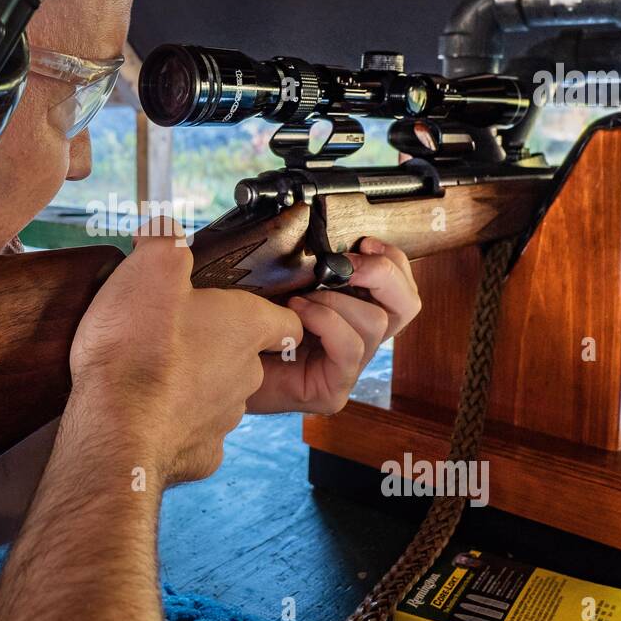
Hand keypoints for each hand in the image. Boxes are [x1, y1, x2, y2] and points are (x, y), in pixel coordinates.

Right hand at [65, 217, 302, 487]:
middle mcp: (246, 374)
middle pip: (248, 357)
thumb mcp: (148, 268)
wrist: (115, 426)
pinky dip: (176, 423)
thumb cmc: (136, 346)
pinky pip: (194, 434)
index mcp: (245, 327)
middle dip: (219, 347)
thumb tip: (165, 229)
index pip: (288, 321)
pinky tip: (147, 411)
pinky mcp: (201, 453)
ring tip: (153, 372)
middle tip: (176, 335)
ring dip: (196, 384)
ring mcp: (226, 419)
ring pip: (220, 396)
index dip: (270, 312)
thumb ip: (164, 241)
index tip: (241, 308)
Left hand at [246, 238, 420, 415]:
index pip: (401, 289)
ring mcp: (347, 370)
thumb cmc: (244, 319)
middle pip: (407, 305)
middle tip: (345, 264)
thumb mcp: (285, 279)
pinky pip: (349, 347)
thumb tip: (332, 229)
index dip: (393, 261)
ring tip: (299, 298)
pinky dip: (324, 320)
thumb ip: (314, 263)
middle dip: (381, 274)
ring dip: (336, 299)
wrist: (213, 361)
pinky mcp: (331, 391)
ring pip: (375, 323)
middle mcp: (358, 341)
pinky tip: (294, 315)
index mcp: (353, 313)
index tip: (363, 243)